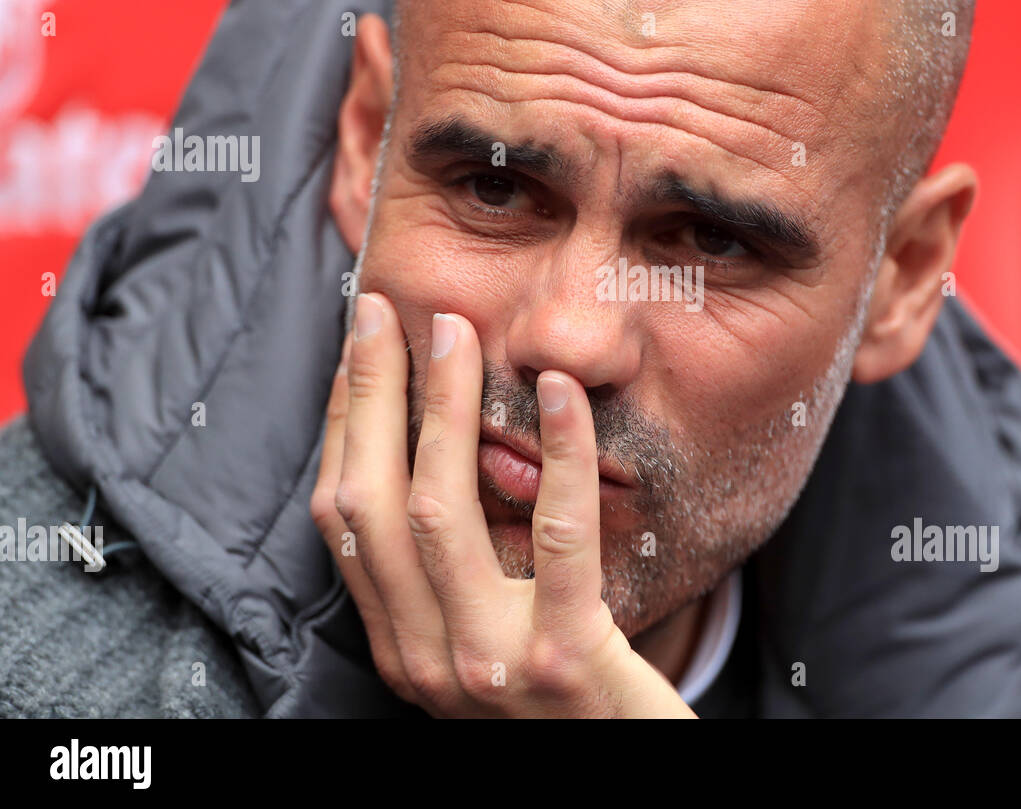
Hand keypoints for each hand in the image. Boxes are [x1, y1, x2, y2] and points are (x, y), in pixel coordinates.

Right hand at [309, 292, 695, 716]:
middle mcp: (426, 657)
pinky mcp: (566, 659)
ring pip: (441, 513)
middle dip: (375, 398)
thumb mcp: (485, 637)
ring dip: (444, 411)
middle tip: (389, 313)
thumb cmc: (563, 693)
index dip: (344, 426)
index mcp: (401, 644)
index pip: (345, 521)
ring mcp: (489, 662)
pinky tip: (564, 394)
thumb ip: (454, 570)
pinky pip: (558, 538)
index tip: (357, 352)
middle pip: (375, 504)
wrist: (619, 773)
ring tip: (459, 334)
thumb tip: (435, 449)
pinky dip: (558, 455)